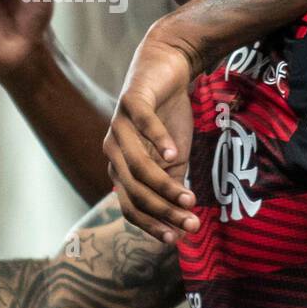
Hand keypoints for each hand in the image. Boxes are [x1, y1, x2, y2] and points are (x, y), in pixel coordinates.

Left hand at [104, 21, 202, 242]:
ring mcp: (119, 125)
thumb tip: (183, 227)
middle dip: (162, 210)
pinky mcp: (130, 100)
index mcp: (122, 167)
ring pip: (138, 164)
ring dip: (163, 185)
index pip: (131, 205)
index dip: (152, 223)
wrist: (168, 67)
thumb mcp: (175, 158)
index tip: (177, 239)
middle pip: (134, 190)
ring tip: (189, 198)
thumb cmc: (169, 116)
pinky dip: (158, 141)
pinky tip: (176, 153)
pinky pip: (142, 124)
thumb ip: (173, 187)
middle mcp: (114, 150)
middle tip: (192, 222)